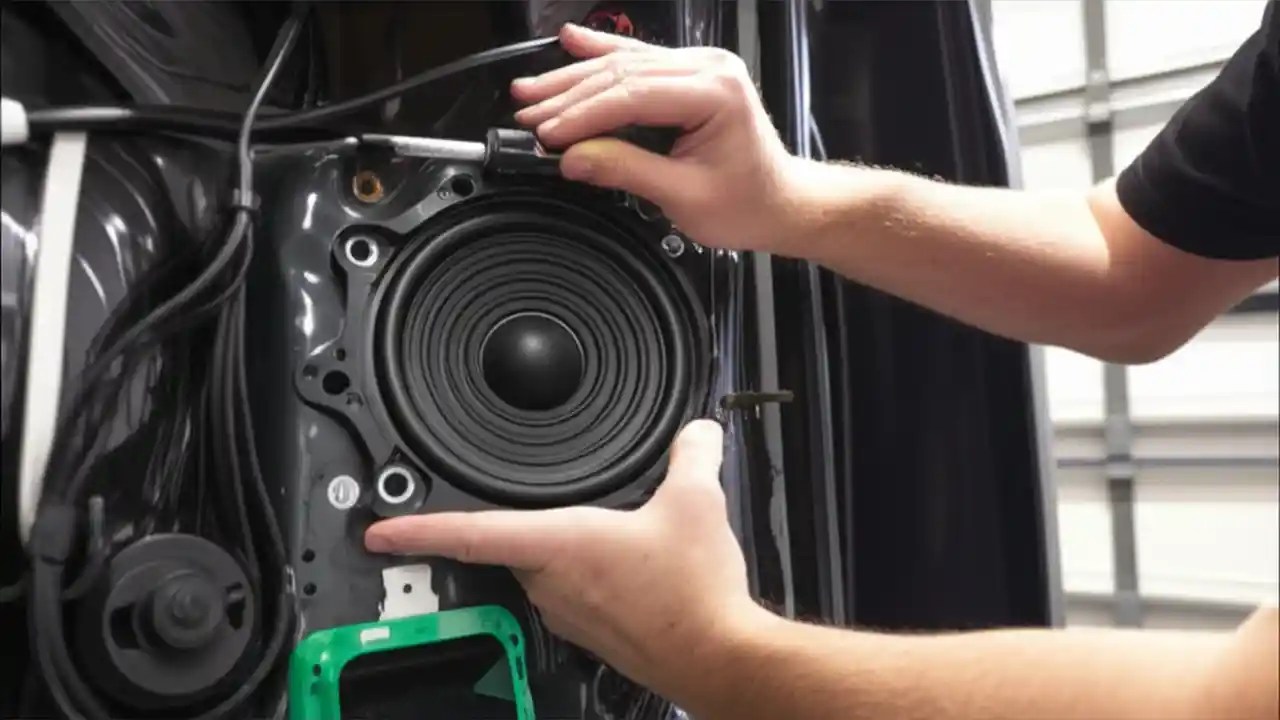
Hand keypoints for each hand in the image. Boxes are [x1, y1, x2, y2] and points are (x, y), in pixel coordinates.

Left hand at [364, 420, 763, 700]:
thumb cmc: (693, 594)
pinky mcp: (591, 634)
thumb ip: (692, 455)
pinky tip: (624, 570)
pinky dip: (585, 577)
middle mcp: (552, 585)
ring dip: (558, 552)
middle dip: (516, 527)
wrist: (717, 657)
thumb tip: (697, 432)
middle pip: (510, 547)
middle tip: (533, 509)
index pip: (471, 532)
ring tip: (603, 536)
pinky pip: (571, 595)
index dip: (419, 528)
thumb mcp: (696, 502)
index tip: (379, 530)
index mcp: (560, 545)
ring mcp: (569, 615)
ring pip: (542, 571)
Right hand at [512, 23, 801, 253]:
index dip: (582, 115)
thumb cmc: (748, 202)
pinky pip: (639, 59)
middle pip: (623, 72)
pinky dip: (601, 52)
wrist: (781, 202)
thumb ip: (627, 171)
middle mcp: (710, 68)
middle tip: (526, 111)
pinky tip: (571, 40)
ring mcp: (701, 66)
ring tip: (531, 88)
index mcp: (715, 92)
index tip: (546, 133)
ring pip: (624, 63)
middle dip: (568, 94)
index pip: (632, 95)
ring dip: (574, 76)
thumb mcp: (685, 197)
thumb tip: (574, 158)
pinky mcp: (690, 74)